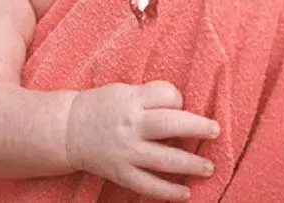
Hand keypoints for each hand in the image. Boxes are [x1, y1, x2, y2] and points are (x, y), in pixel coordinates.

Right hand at [66, 81, 219, 200]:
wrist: (67, 130)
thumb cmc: (103, 107)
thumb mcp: (126, 91)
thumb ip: (151, 98)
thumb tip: (184, 109)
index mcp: (132, 101)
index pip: (166, 96)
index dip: (179, 100)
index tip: (181, 105)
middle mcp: (130, 126)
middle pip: (169, 124)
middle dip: (197, 128)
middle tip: (216, 132)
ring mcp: (126, 152)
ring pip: (163, 159)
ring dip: (190, 164)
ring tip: (209, 168)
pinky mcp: (121, 173)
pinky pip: (147, 185)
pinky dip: (168, 191)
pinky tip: (186, 193)